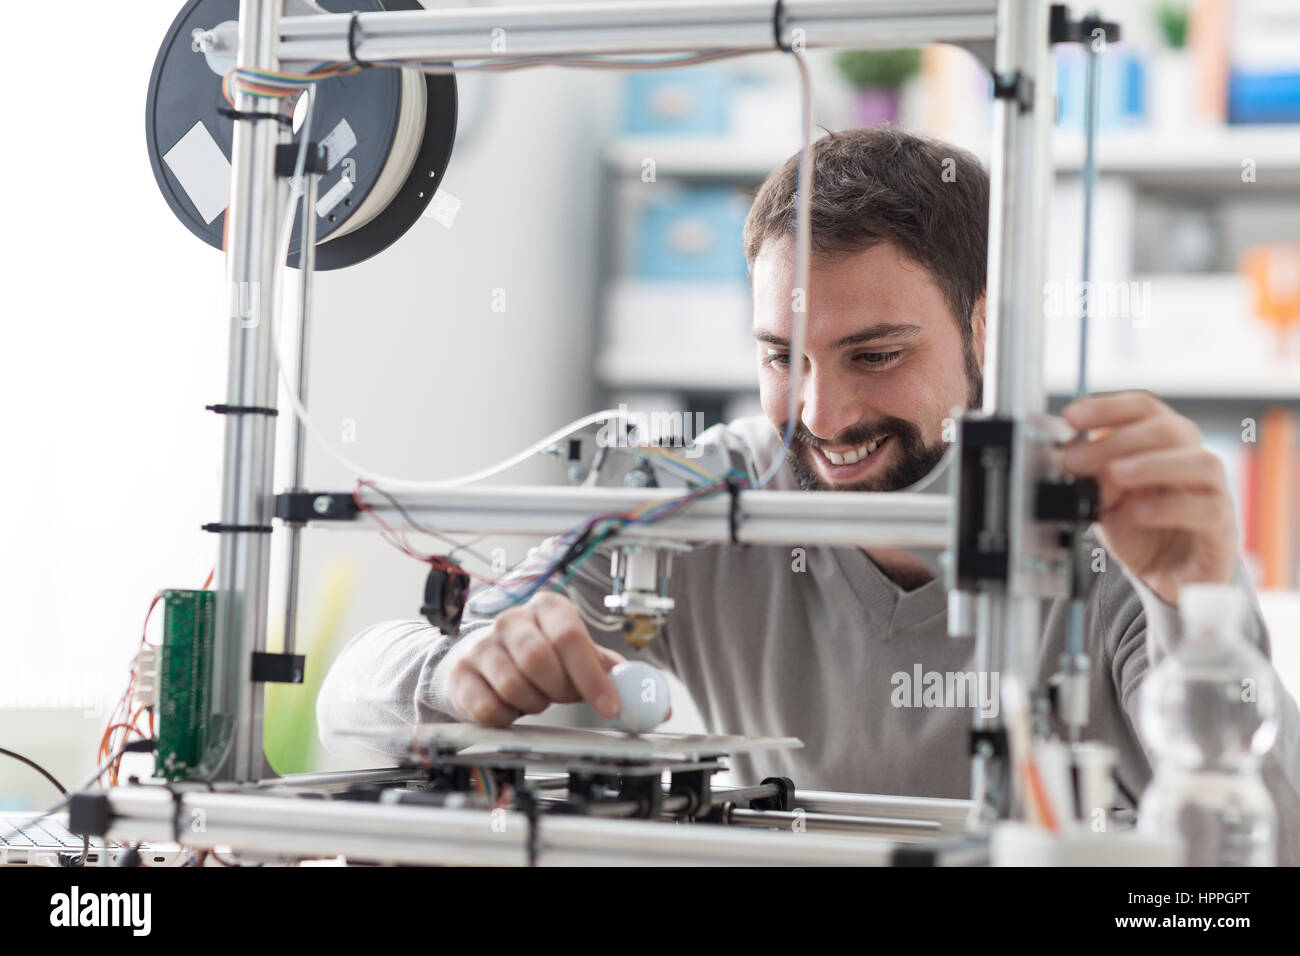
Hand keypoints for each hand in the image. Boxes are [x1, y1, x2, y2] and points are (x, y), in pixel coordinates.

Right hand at [445, 591, 626, 725]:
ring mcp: (482, 645)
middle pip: (538, 660)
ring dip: (533, 703)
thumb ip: (615, 677)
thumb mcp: (578, 657)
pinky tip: (511, 706)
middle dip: (558, 689)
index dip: (591, 676)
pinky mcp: (461, 673)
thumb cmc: (539, 657)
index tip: (609, 706)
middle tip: (561, 696)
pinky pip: (489, 708)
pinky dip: (508, 717)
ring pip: (513, 686)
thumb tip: (660, 706)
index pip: (570, 637)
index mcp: (549, 609)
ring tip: (535, 695)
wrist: (484, 660)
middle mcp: (512, 620)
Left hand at [1060, 391, 1239, 606]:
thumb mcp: (1104, 503)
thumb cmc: (1142, 532)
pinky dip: (1169, 508)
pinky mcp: (1222, 531)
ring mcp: (1214, 494)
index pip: (1144, 409)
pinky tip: (1138, 512)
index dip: (1107, 408)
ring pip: (1202, 463)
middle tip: (1077, 460)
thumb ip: (1093, 479)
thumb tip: (1071, 456)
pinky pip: (1208, 510)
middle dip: (1117, 441)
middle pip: (1170, 430)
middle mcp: (1193, 461)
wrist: (1170, 579)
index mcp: (1163, 445)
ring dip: (1152, 465)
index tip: (1071, 418)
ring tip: (1114, 476)